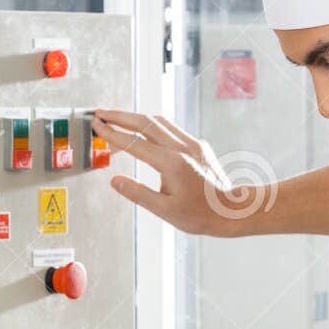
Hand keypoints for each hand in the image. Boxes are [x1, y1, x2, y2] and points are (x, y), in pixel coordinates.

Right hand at [91, 109, 264, 237]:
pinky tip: (144, 130)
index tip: (96, 126)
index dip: (112, 133)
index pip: (133, 143)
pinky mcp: (198, 145)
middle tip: (100, 113)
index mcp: (171, 163)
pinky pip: (171, 128)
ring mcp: (192, 143)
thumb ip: (138, 193)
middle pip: (144, 123)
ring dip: (136, 117)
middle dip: (119, 116)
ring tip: (117, 118)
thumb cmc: (201, 215)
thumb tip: (115, 180)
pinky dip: (153, 125)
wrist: (231, 210)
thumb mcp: (165, 211)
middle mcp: (182, 148)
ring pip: (159, 121)